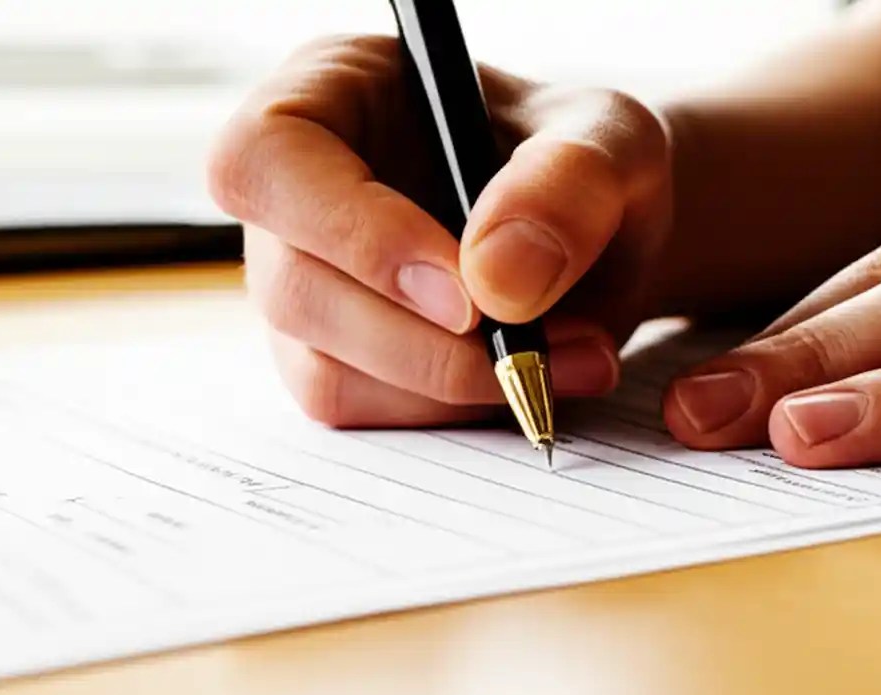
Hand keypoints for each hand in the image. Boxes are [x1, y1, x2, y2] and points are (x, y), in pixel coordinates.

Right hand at [208, 36, 670, 426]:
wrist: (611, 239)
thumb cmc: (590, 165)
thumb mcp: (614, 141)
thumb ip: (568, 185)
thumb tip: (493, 281)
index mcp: (329, 94)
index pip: (266, 161)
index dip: (353, 234)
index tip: (465, 295)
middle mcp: (295, 195)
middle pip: (292, 288)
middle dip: (421, 342)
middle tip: (533, 351)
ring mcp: (305, 284)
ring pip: (325, 371)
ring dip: (452, 386)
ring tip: (569, 358)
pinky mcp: (337, 359)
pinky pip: (365, 413)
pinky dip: (454, 413)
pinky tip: (531, 378)